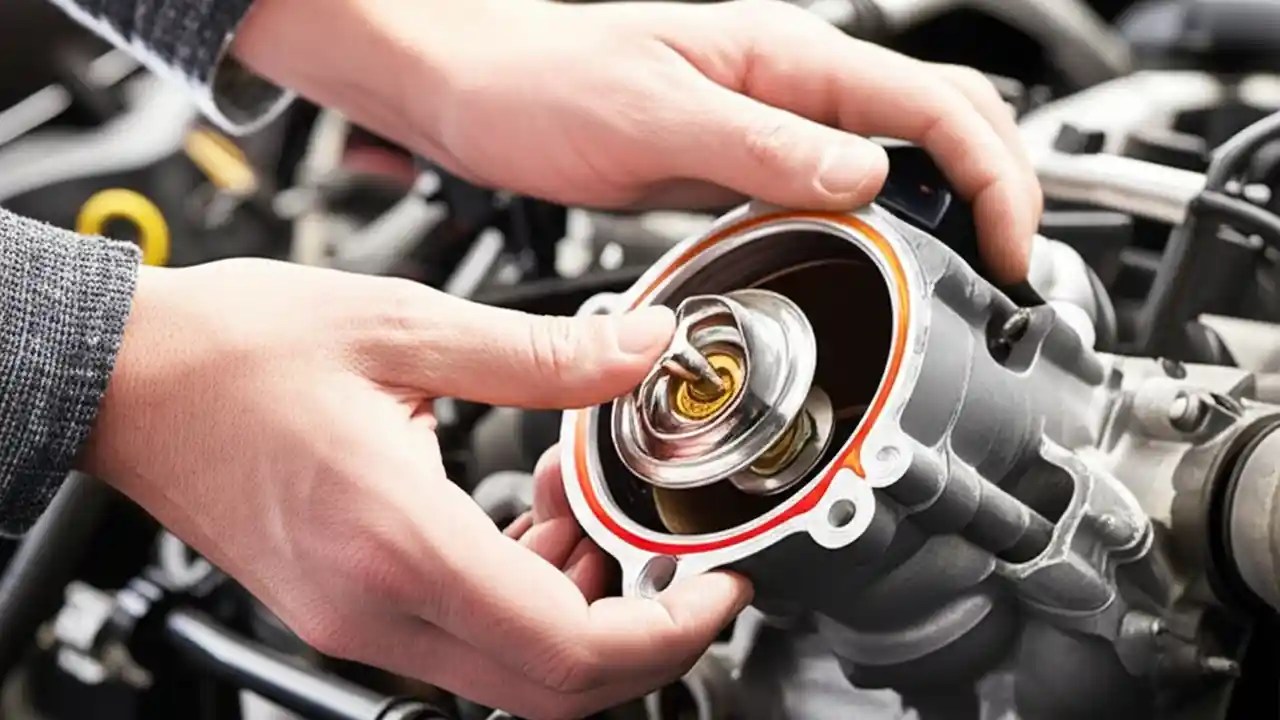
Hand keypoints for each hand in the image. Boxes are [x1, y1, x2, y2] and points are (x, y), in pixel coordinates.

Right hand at [83, 259, 751, 718]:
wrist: (126, 378)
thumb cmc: (233, 351)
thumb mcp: (407, 325)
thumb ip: (544, 353)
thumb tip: (642, 348)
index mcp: (399, 540)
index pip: (571, 648)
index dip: (671, 630)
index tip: (720, 585)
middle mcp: (374, 608)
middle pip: (553, 687)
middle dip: (643, 633)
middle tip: (678, 557)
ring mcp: (353, 621)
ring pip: (511, 672)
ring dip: (580, 611)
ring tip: (587, 509)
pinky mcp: (341, 609)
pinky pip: (461, 640)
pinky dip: (521, 599)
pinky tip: (529, 522)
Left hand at [235, 0, 1040, 281]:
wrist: (473, 90)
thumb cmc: (538, 86)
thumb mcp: (654, 117)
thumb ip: (764, 149)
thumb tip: (864, 180)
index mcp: (785, 56)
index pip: (934, 106)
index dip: (994, 177)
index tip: (1013, 248)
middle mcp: (790, 81)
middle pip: (939, 118)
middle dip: (995, 187)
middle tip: (1011, 267)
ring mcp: (770, 119)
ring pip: (896, 151)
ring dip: (948, 204)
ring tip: (971, 273)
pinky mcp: (742, 157)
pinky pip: (837, 185)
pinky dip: (881, 221)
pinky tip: (882, 259)